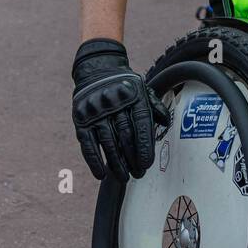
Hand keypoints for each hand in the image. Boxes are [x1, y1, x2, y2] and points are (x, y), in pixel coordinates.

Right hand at [71, 39, 170, 180]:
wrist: (97, 70)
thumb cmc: (125, 86)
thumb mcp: (143, 89)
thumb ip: (155, 107)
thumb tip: (166, 123)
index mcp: (133, 95)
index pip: (141, 124)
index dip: (144, 146)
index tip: (147, 164)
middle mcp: (114, 103)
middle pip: (125, 136)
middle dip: (132, 159)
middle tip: (138, 174)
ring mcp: (96, 111)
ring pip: (108, 143)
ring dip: (116, 164)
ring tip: (123, 177)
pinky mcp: (81, 118)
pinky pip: (88, 144)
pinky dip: (94, 161)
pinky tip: (101, 174)